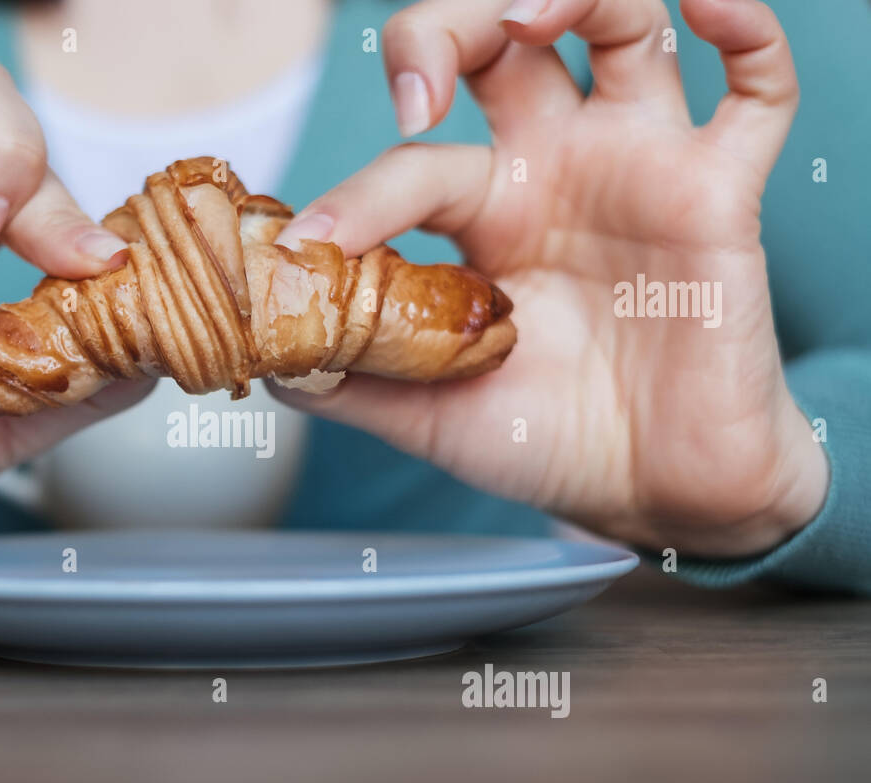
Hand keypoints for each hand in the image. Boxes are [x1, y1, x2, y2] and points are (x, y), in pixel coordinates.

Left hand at [274, 0, 827, 556]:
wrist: (651, 492)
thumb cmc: (545, 441)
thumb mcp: (428, 413)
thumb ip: (348, 380)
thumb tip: (265, 357)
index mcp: (483, 211)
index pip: (415, 158)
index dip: (361, 191)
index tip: (319, 245)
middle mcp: (556, 169)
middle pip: (501, 39)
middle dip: (450, 28)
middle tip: (417, 89)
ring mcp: (638, 169)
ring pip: (618, 25)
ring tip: (529, 19)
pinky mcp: (720, 192)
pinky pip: (758, 89)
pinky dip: (743, 28)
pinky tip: (705, 6)